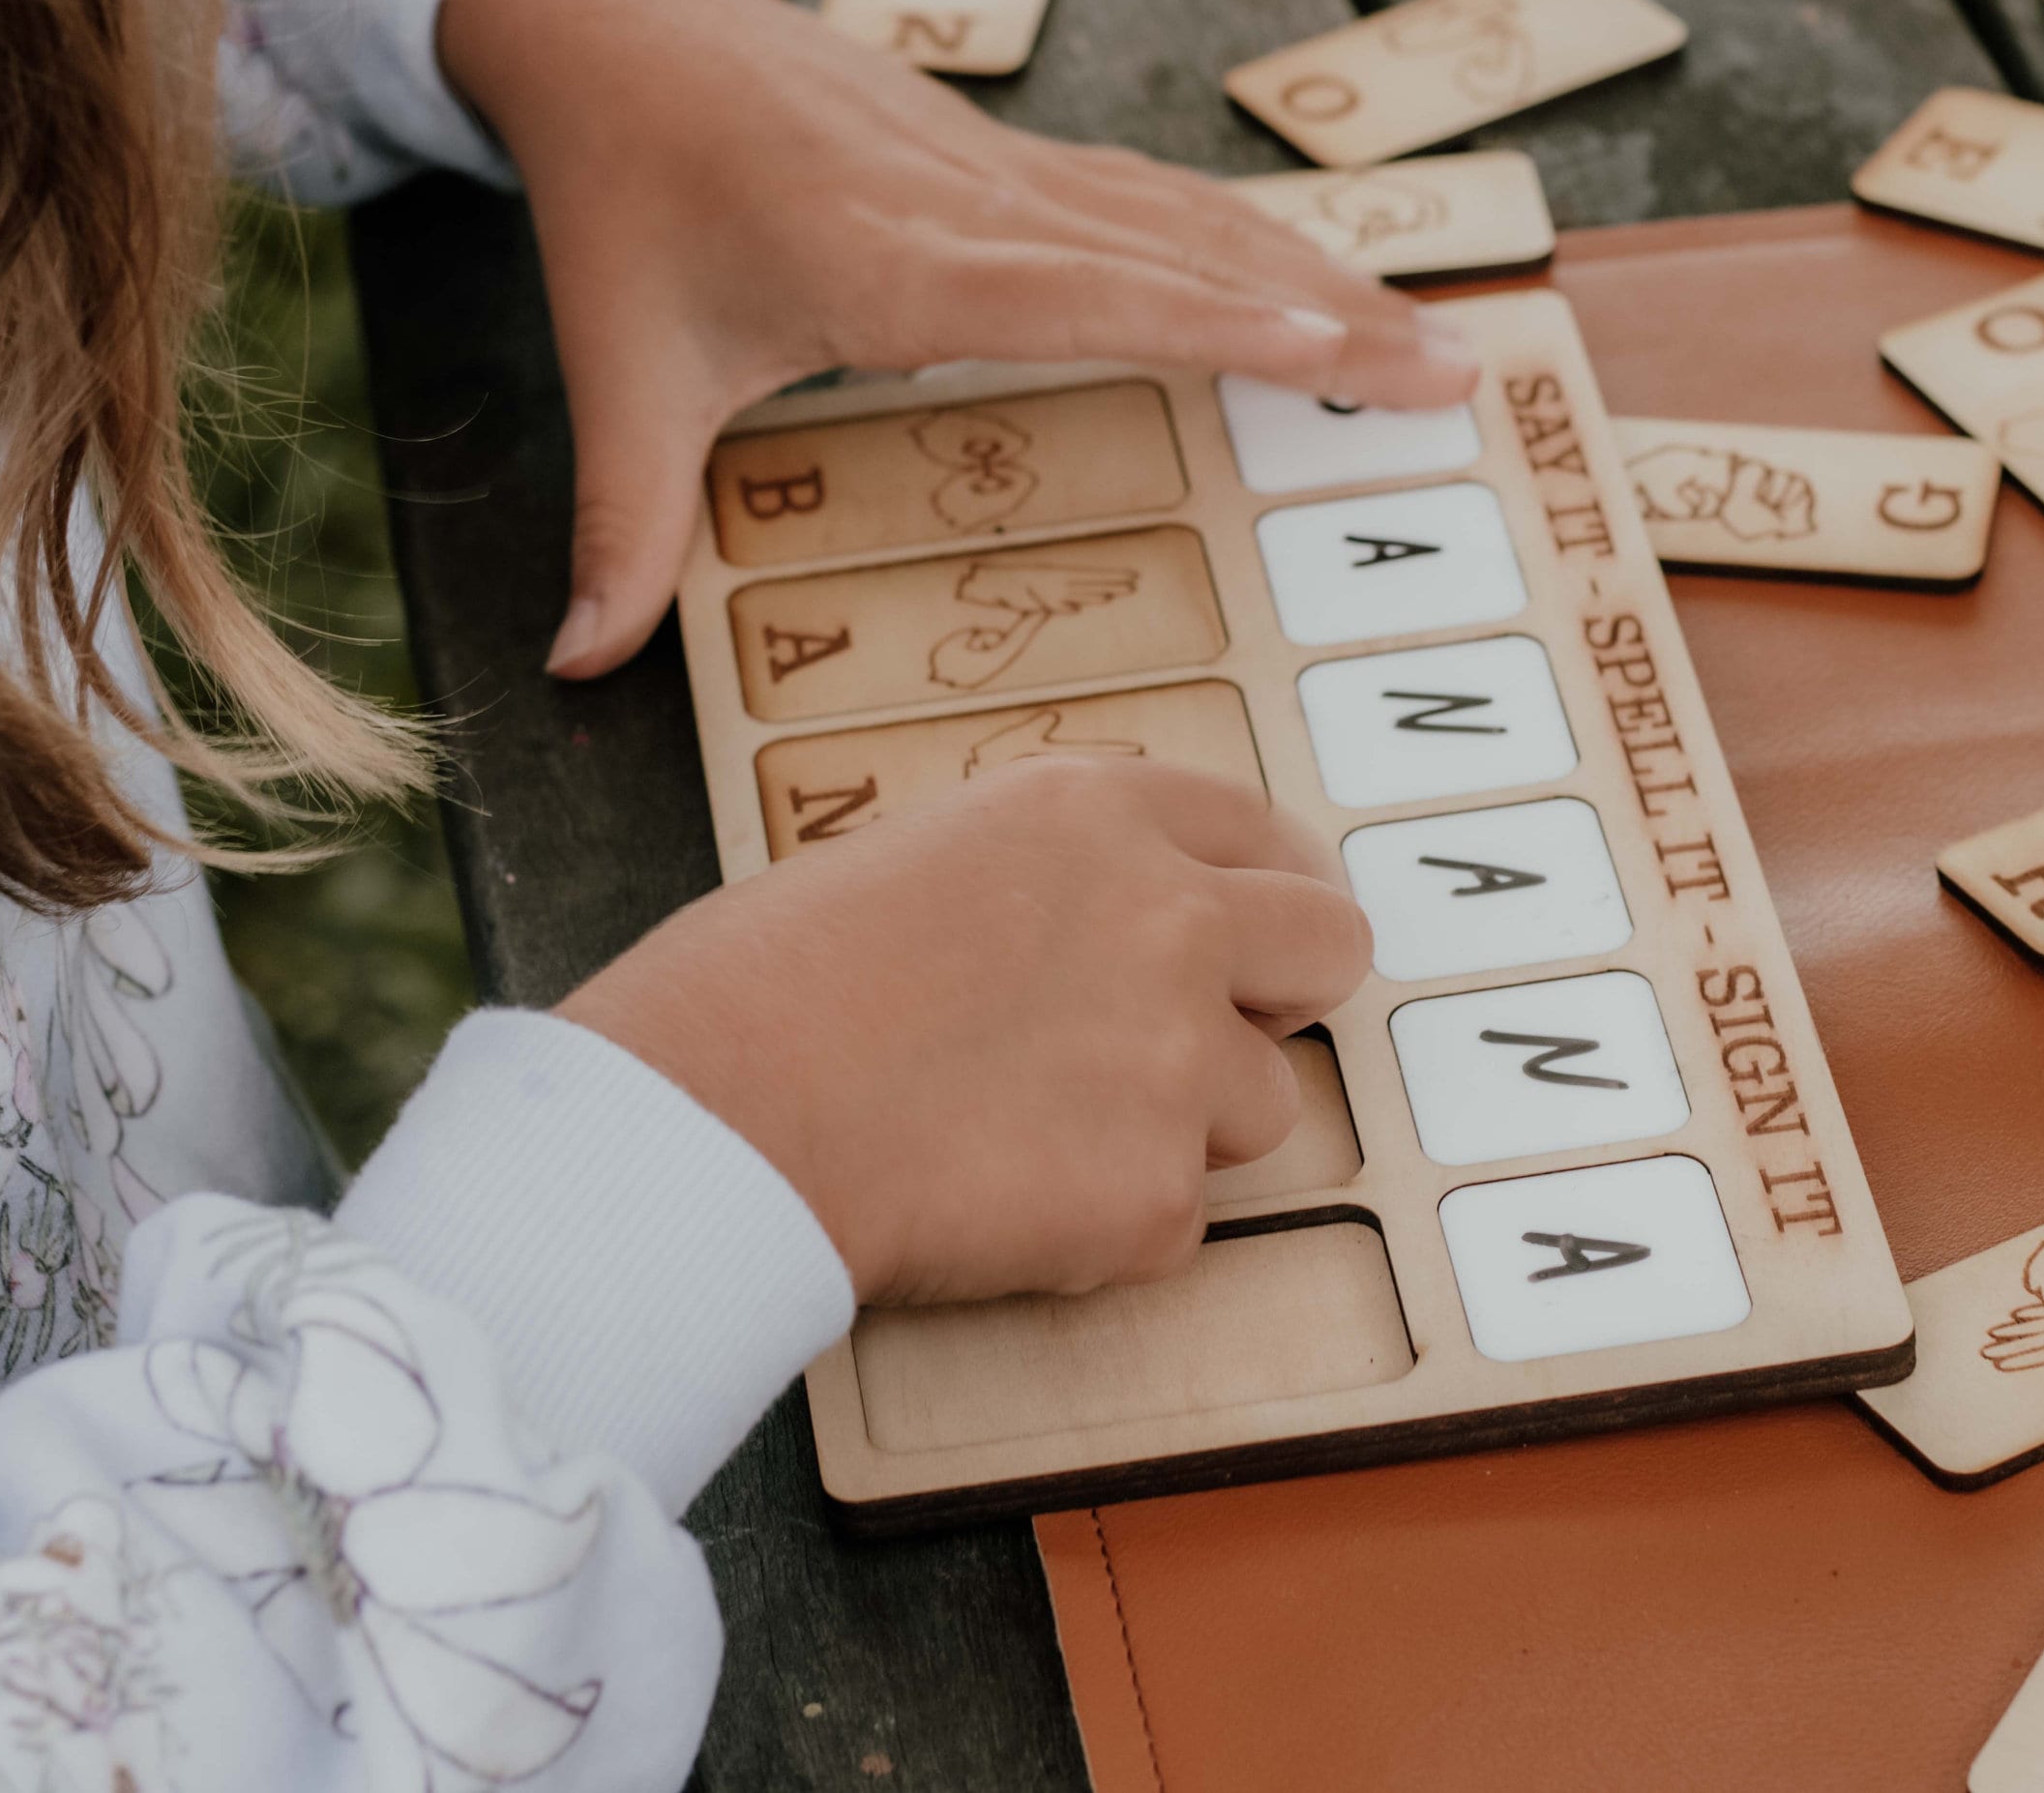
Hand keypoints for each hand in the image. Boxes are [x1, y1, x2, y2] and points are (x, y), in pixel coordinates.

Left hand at [437, 0, 1480, 676]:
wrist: (619, 24)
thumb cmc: (622, 195)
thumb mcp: (619, 364)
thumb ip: (620, 521)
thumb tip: (572, 667)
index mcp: (890, 260)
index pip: (1080, 289)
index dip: (1213, 317)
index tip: (1335, 344)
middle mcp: (974, 204)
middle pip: (1182, 252)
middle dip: (1330, 311)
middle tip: (1457, 376)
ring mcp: (1004, 169)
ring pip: (1191, 216)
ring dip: (1320, 271)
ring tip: (1434, 341)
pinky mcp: (1010, 159)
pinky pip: (1158, 200)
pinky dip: (1255, 241)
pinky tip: (1321, 278)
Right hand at [553, 761, 1369, 1304]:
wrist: (714, 1119)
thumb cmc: (758, 987)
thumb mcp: (917, 857)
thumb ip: (1046, 883)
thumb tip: (1088, 935)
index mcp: (1094, 812)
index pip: (1257, 829)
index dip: (1263, 887)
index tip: (1257, 931)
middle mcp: (1168, 916)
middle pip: (1330, 946)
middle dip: (1281, 996)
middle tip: (1200, 1037)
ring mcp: (1175, 1057)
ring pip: (1263, 1105)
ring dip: (1179, 1129)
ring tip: (1037, 1138)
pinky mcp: (1157, 1195)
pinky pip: (1175, 1220)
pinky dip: (1104, 1230)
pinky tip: (996, 1206)